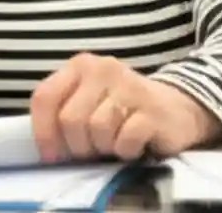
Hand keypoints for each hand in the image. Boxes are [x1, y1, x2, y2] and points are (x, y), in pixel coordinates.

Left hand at [30, 53, 221, 162]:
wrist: (178, 108)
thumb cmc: (123, 109)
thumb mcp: (88, 101)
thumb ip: (63, 111)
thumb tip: (48, 150)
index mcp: (80, 65)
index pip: (44, 97)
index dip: (43, 132)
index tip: (52, 156)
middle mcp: (103, 68)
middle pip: (70, 119)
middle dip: (78, 146)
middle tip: (93, 151)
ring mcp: (130, 86)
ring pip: (97, 130)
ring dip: (104, 148)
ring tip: (115, 143)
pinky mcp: (153, 109)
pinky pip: (125, 141)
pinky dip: (126, 151)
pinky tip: (133, 145)